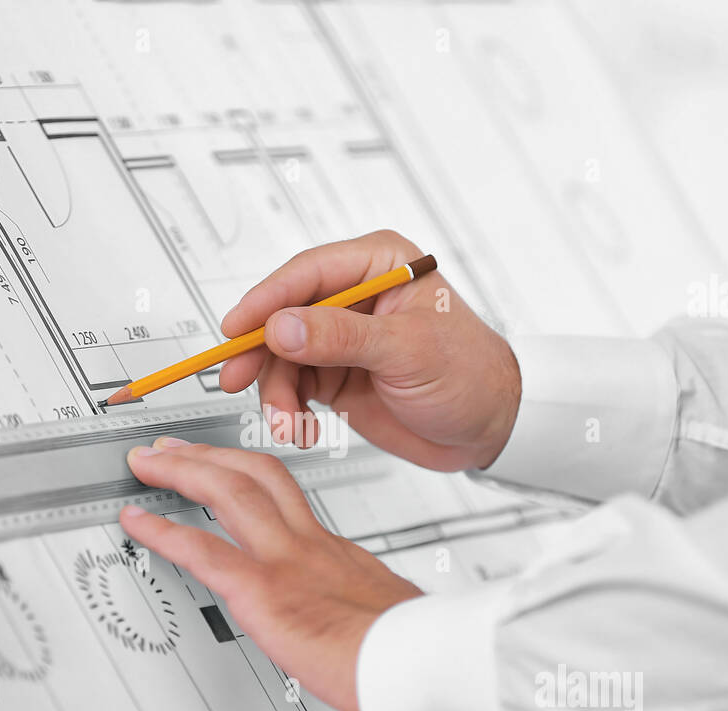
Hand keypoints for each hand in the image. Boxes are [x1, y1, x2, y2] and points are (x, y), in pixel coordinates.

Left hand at [119, 437, 422, 710]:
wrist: (423, 664)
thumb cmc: (416, 651)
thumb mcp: (395, 614)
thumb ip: (371, 609)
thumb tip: (376, 621)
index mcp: (337, 553)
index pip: (287, 496)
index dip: (249, 473)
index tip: (226, 469)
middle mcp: (310, 546)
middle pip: (256, 474)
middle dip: (211, 455)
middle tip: (174, 447)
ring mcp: (286, 562)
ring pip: (230, 492)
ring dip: (182, 471)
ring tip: (148, 464)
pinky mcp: (264, 590)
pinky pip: (201, 550)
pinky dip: (162, 531)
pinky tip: (136, 522)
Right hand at [219, 230, 520, 470]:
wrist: (491, 429)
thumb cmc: (472, 375)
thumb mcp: (408, 350)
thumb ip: (341, 337)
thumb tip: (284, 326)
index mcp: (378, 265)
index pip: (307, 273)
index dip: (266, 300)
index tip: (236, 328)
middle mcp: (354, 297)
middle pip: (283, 315)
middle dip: (260, 352)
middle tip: (237, 378)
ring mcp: (341, 338)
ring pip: (281, 357)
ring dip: (276, 392)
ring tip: (286, 423)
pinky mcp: (335, 374)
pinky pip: (292, 386)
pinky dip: (288, 410)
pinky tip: (300, 428)